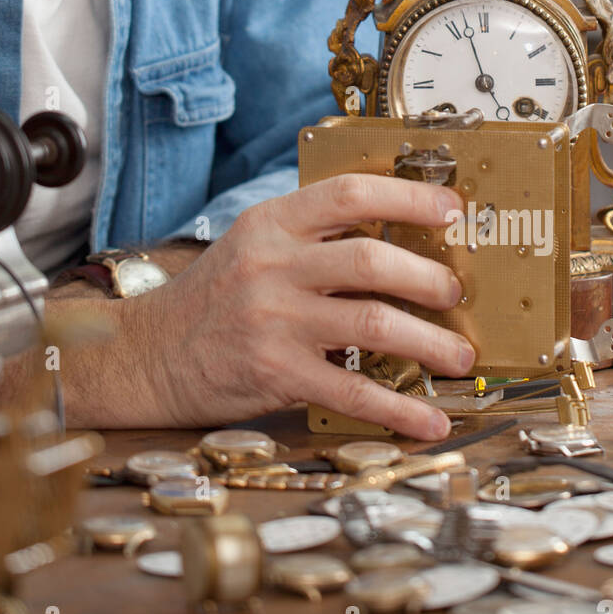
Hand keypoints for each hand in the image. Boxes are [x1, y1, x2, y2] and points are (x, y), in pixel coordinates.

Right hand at [119, 174, 472, 439]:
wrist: (152, 355)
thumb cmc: (214, 298)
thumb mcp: (252, 245)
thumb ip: (310, 237)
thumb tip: (395, 238)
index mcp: (271, 224)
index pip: (348, 194)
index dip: (406, 197)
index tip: (451, 209)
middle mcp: (273, 265)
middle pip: (370, 259)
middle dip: (428, 277)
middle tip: (456, 292)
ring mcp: (275, 319)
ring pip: (373, 322)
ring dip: (430, 342)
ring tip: (460, 355)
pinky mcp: (277, 373)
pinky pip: (353, 390)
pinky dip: (400, 409)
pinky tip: (429, 419)